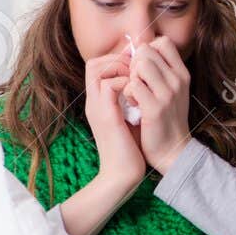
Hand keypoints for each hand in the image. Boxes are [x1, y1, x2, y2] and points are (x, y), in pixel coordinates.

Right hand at [83, 50, 145, 187]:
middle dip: (117, 60)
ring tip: (137, 82)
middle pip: (94, 63)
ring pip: (98, 69)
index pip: (97, 67)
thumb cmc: (129, 150)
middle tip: (137, 71)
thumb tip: (141, 87)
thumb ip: (130, 101)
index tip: (136, 68)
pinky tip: (137, 95)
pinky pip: (109, 85)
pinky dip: (125, 83)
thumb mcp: (128, 119)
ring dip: (121, 69)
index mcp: (98, 102)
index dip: (116, 60)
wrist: (122, 175)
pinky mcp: (106, 116)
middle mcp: (94, 102)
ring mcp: (97, 107)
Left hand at [128, 36, 193, 173]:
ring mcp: (168, 93)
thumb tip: (137, 48)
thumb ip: (158, 70)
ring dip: (130, 76)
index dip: (146, 50)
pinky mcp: (155, 107)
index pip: (163, 42)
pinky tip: (133, 105)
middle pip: (147, 50)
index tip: (141, 68)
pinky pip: (133, 85)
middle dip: (134, 64)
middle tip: (135, 83)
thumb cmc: (166, 119)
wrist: (173, 151)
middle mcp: (178, 80)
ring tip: (134, 92)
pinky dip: (127, 93)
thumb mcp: (170, 91)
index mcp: (182, 73)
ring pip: (141, 64)